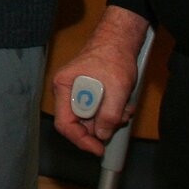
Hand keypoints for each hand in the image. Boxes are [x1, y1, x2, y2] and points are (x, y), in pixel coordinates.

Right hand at [50, 5, 147, 154]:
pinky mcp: (86, 92)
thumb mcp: (117, 88)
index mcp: (64, 87)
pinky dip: (109, 112)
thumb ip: (109, 115)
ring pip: (88, 118)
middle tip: (118, 125)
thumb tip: (102, 134)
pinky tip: (121, 105)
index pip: (65, 124)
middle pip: (76, 123)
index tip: (98, 148)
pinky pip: (94, 110)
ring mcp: (75, 91)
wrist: (118, 40)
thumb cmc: (113, 56)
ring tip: (124, 111)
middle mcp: (66, 91)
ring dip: (107, 120)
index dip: (81, 140)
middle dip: (99, 129)